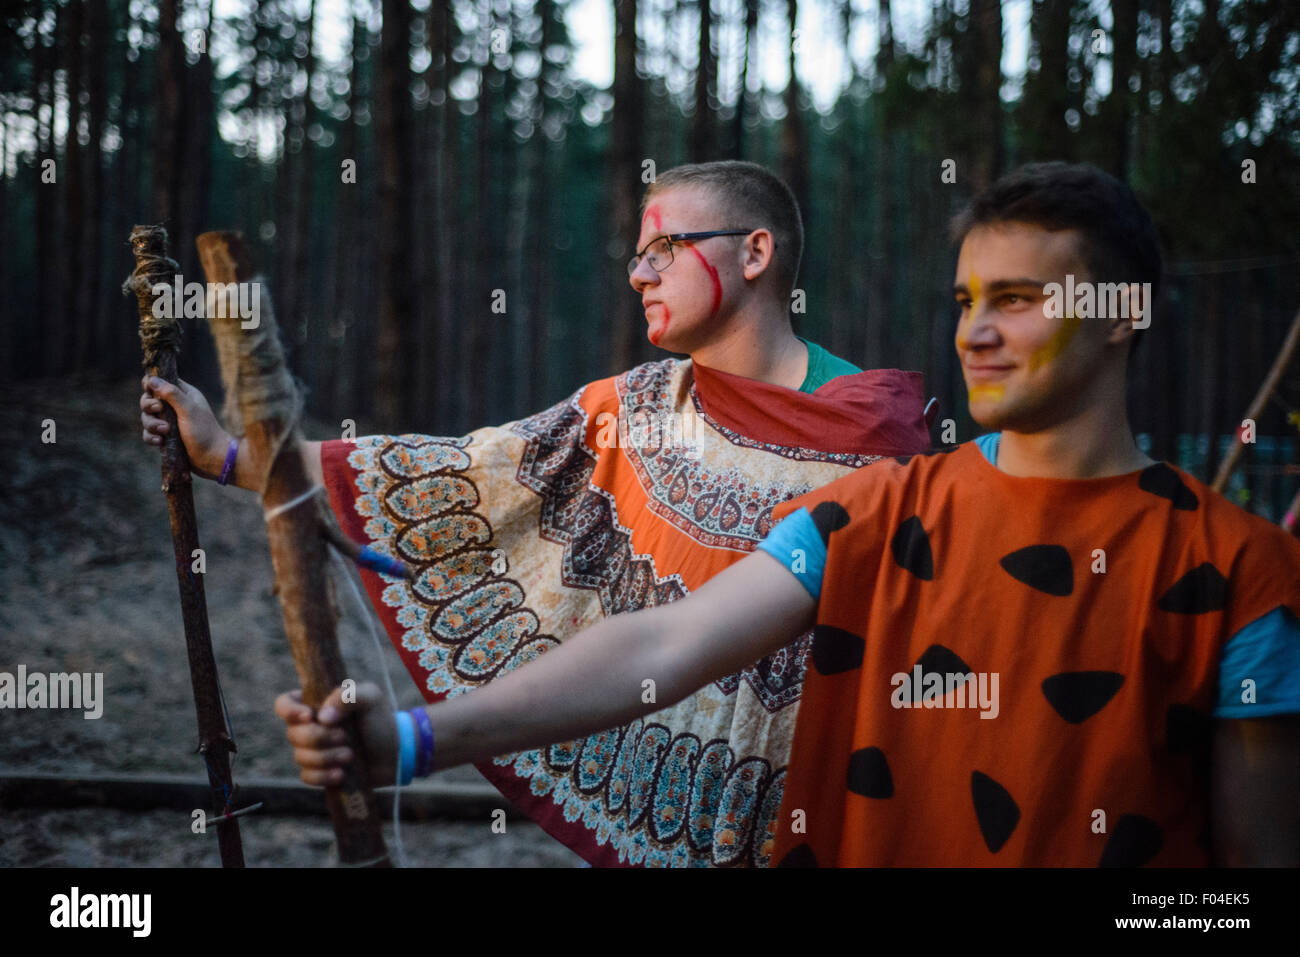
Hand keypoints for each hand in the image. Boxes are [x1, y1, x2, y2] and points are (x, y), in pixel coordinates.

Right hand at [139, 374, 228, 478]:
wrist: (212, 457)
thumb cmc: (204, 430)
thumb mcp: (189, 409)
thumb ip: (171, 394)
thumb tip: (152, 380)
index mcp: (183, 394)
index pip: (161, 382)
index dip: (151, 384)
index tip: (148, 389)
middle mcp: (175, 406)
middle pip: (148, 400)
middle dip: (149, 406)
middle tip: (158, 410)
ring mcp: (169, 422)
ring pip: (147, 418)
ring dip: (151, 424)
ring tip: (165, 431)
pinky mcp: (165, 437)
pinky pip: (149, 434)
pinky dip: (151, 437)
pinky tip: (160, 442)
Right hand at [274, 683, 397, 787]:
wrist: (395, 751)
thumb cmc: (380, 719)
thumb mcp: (370, 697)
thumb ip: (347, 696)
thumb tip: (323, 717)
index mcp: (315, 704)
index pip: (284, 704)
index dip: (289, 711)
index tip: (309, 716)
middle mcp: (309, 727)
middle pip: (292, 734)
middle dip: (319, 738)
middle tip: (345, 737)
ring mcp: (313, 751)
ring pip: (300, 757)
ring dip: (326, 757)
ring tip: (350, 756)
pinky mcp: (319, 772)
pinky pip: (307, 776)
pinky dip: (323, 776)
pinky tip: (341, 774)